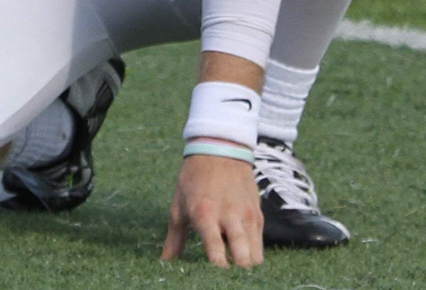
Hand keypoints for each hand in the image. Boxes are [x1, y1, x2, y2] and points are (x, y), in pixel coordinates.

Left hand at [160, 150, 263, 268]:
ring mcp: (247, 216)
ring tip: (233, 270)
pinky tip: (241, 257)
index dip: (216, 272)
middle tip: (225, 277)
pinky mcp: (259, 215)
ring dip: (245, 266)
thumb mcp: (178, 206)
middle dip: (236, 273)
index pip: (217, 253)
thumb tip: (165, 263)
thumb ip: (174, 239)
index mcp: (206, 215)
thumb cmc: (194, 179)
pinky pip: (260, 244)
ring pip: (256, 256)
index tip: (210, 279)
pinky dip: (252, 255)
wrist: (221, 149)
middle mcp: (230, 217)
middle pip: (243, 259)